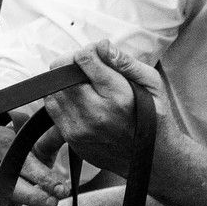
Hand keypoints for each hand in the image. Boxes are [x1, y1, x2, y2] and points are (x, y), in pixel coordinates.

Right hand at [0, 112, 67, 205]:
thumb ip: (48, 140)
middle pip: (6, 180)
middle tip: (53, 203)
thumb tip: (66, 129)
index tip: (61, 189)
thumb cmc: (14, 152)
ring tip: (37, 203)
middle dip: (33, 195)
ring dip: (18, 205)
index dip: (42, 176)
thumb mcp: (31, 144)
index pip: (19, 158)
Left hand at [44, 40, 165, 176]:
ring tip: (83, 84)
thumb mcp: (152, 84)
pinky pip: (52, 109)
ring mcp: (80, 128)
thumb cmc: (154, 117)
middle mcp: (96, 113)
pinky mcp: (72, 139)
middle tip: (87, 67)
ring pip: (53, 90)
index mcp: (118, 96)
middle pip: (61, 72)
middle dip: (72, 63)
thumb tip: (102, 46)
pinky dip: (61, 98)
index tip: (98, 56)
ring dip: (63, 81)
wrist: (150, 159)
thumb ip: (126, 62)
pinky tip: (79, 100)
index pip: (84, 59)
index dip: (89, 51)